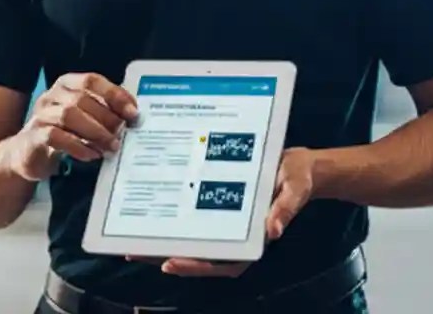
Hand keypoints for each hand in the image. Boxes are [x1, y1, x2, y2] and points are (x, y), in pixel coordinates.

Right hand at [9, 73, 139, 180]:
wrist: (27, 155)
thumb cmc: (62, 133)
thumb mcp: (82, 118)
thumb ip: (102, 113)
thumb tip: (132, 117)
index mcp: (66, 85)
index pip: (91, 80)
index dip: (114, 94)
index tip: (132, 112)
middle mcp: (51, 96)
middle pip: (81, 99)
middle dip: (106, 117)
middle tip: (123, 134)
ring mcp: (41, 115)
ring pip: (69, 115)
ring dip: (95, 132)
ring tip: (111, 146)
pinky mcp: (34, 137)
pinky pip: (56, 137)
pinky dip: (78, 146)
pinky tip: (92, 155)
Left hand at [126, 148, 318, 277]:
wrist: (298, 165)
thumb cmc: (298, 178)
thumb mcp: (294, 189)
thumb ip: (285, 208)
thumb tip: (272, 231)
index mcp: (255, 238)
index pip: (223, 262)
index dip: (196, 266)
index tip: (171, 263)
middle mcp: (237, 236)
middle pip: (200, 254)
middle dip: (167, 254)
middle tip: (135, 250)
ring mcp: (227, 224)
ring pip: (193, 240)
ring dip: (164, 240)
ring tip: (134, 237)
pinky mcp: (220, 208)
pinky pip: (195, 219)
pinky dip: (175, 219)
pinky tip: (154, 212)